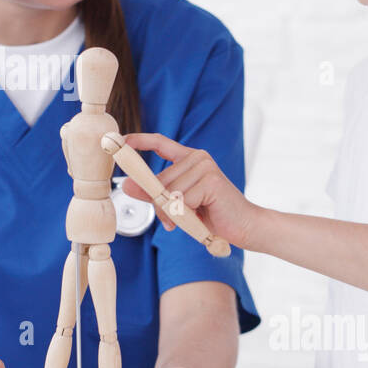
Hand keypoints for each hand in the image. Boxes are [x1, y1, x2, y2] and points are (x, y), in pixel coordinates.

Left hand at [121, 132, 258, 249]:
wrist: (245, 226)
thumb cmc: (212, 214)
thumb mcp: (177, 203)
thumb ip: (154, 192)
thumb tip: (127, 184)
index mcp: (190, 158)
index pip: (159, 143)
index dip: (139, 141)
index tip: (122, 141)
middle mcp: (198, 158)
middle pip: (158, 180)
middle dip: (159, 204)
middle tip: (173, 218)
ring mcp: (205, 167)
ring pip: (169, 192)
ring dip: (174, 212)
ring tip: (190, 218)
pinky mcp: (211, 181)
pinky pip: (182, 201)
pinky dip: (186, 215)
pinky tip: (203, 215)